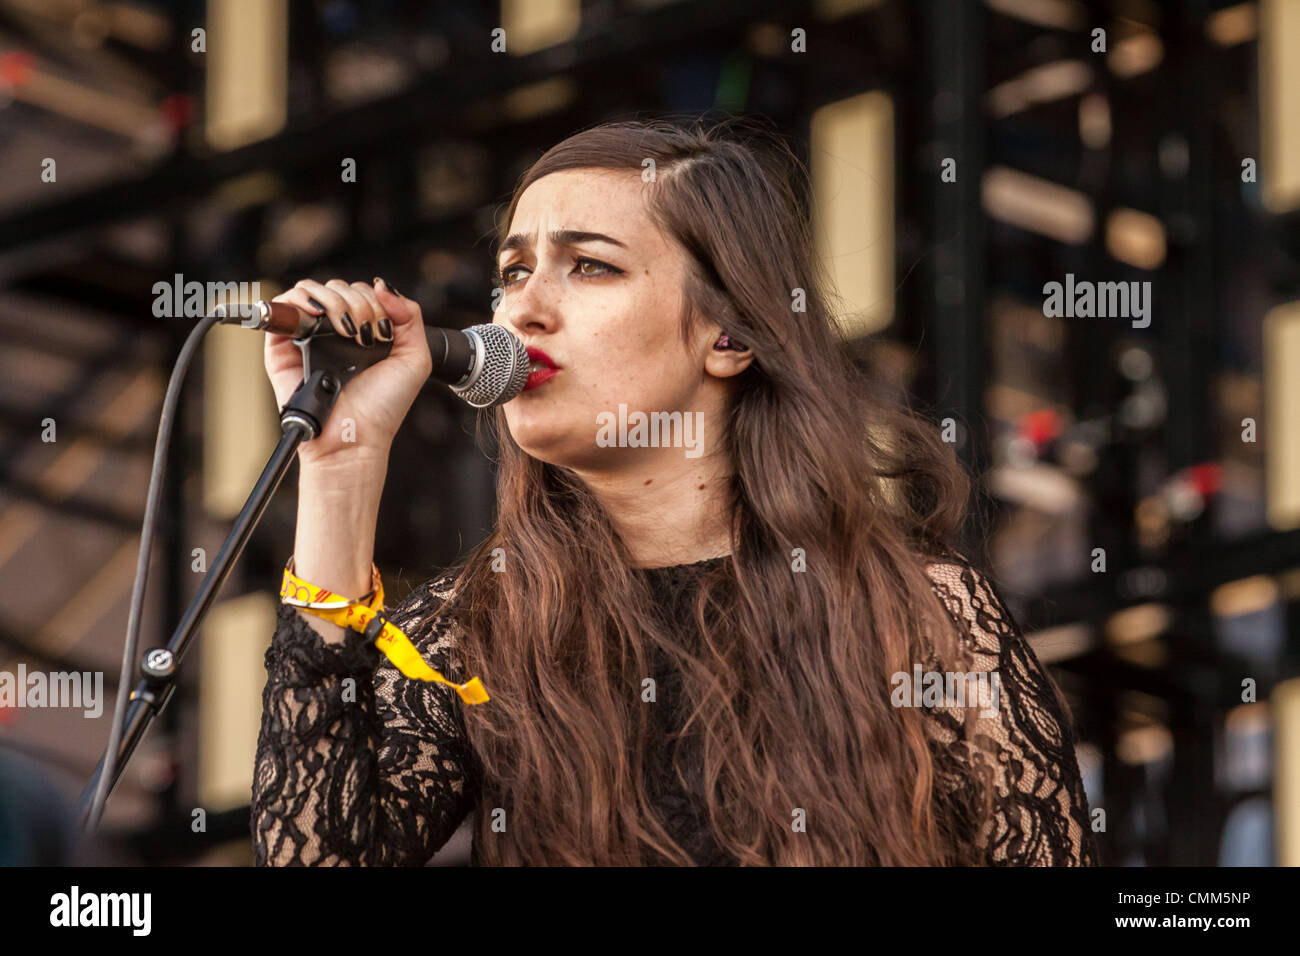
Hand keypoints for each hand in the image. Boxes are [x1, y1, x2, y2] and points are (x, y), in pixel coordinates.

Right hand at [263, 278, 432, 464]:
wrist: (356, 435)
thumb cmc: (383, 405)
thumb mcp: (414, 357)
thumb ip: (409, 315)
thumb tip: (383, 286)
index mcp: (361, 331)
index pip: (361, 292)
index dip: (374, 302)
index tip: (382, 331)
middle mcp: (332, 331)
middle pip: (338, 288)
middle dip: (358, 303)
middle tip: (366, 335)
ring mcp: (307, 336)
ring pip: (311, 290)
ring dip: (334, 301)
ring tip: (347, 331)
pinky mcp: (281, 345)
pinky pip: (282, 304)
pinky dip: (301, 299)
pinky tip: (320, 315)